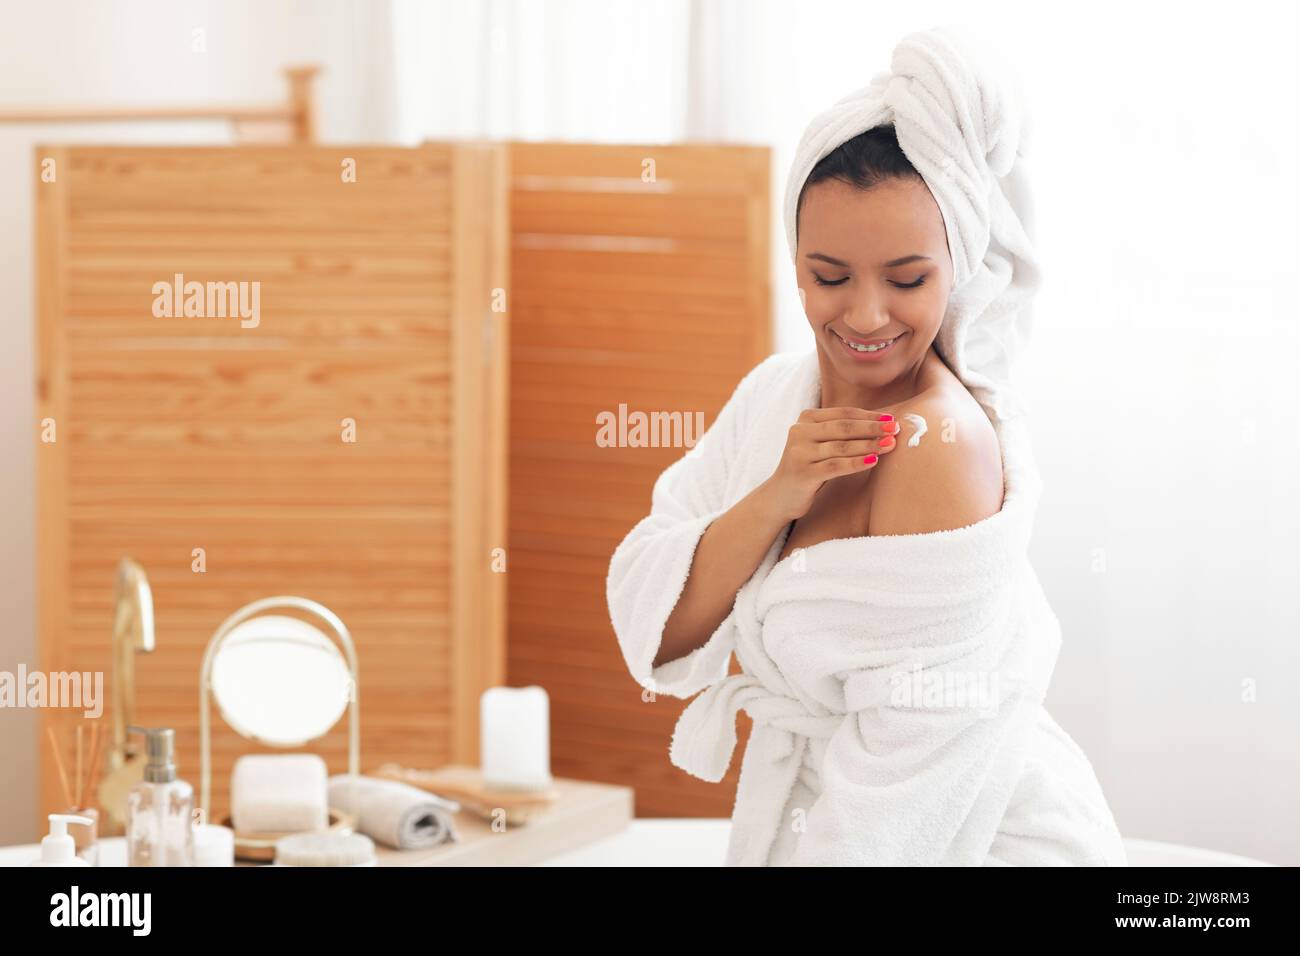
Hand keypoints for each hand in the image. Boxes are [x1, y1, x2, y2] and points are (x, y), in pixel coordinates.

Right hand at [760, 407, 899, 521]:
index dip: (869, 415)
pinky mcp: (803, 473)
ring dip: (869, 445)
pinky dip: (856, 463)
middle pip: (844, 427)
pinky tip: (873, 461)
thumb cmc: (809, 468)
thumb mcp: (820, 444)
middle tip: (895, 429)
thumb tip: (882, 423)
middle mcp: (800, 432)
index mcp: (806, 419)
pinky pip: (835, 466)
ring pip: (841, 446)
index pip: (843, 413)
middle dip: (872, 427)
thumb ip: (841, 432)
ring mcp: (799, 452)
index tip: (891, 419)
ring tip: (890, 444)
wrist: (780, 496)